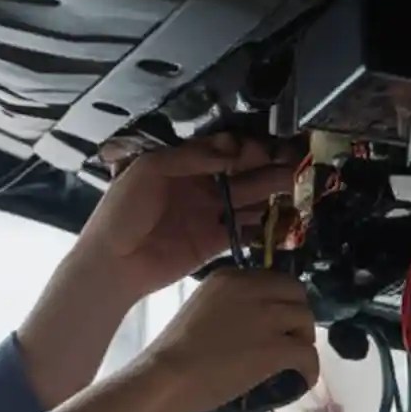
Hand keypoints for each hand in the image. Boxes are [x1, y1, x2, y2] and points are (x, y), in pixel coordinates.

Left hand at [74, 133, 300, 299]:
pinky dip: (264, 227)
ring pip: (249, 201)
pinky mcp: (214, 242)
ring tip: (298, 189)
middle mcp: (200, 187)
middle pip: (242, 174)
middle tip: (297, 167)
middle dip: (269, 169)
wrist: (112, 263)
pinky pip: (245, 231)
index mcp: (183, 165)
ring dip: (273, 195)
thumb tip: (231, 148)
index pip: (224, 151)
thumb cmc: (120, 212)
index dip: (248, 149)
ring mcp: (209, 214)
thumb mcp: (148, 171)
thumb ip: (188, 157)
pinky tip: (284, 219)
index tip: (269, 149)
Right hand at [139, 267, 319, 411]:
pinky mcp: (274, 347)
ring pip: (305, 320)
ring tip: (292, 360)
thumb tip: (253, 324)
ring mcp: (265, 317)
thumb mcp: (200, 308)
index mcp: (229, 276)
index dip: (279, 301)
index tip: (276, 320)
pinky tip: (300, 380)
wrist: (166, 377)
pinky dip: (309, 369)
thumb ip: (229, 306)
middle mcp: (250, 288)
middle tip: (289, 338)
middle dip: (297, 315)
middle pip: (296, 292)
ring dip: (303, 341)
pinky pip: (307, 354)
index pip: (272, 279)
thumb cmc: (172, 352)